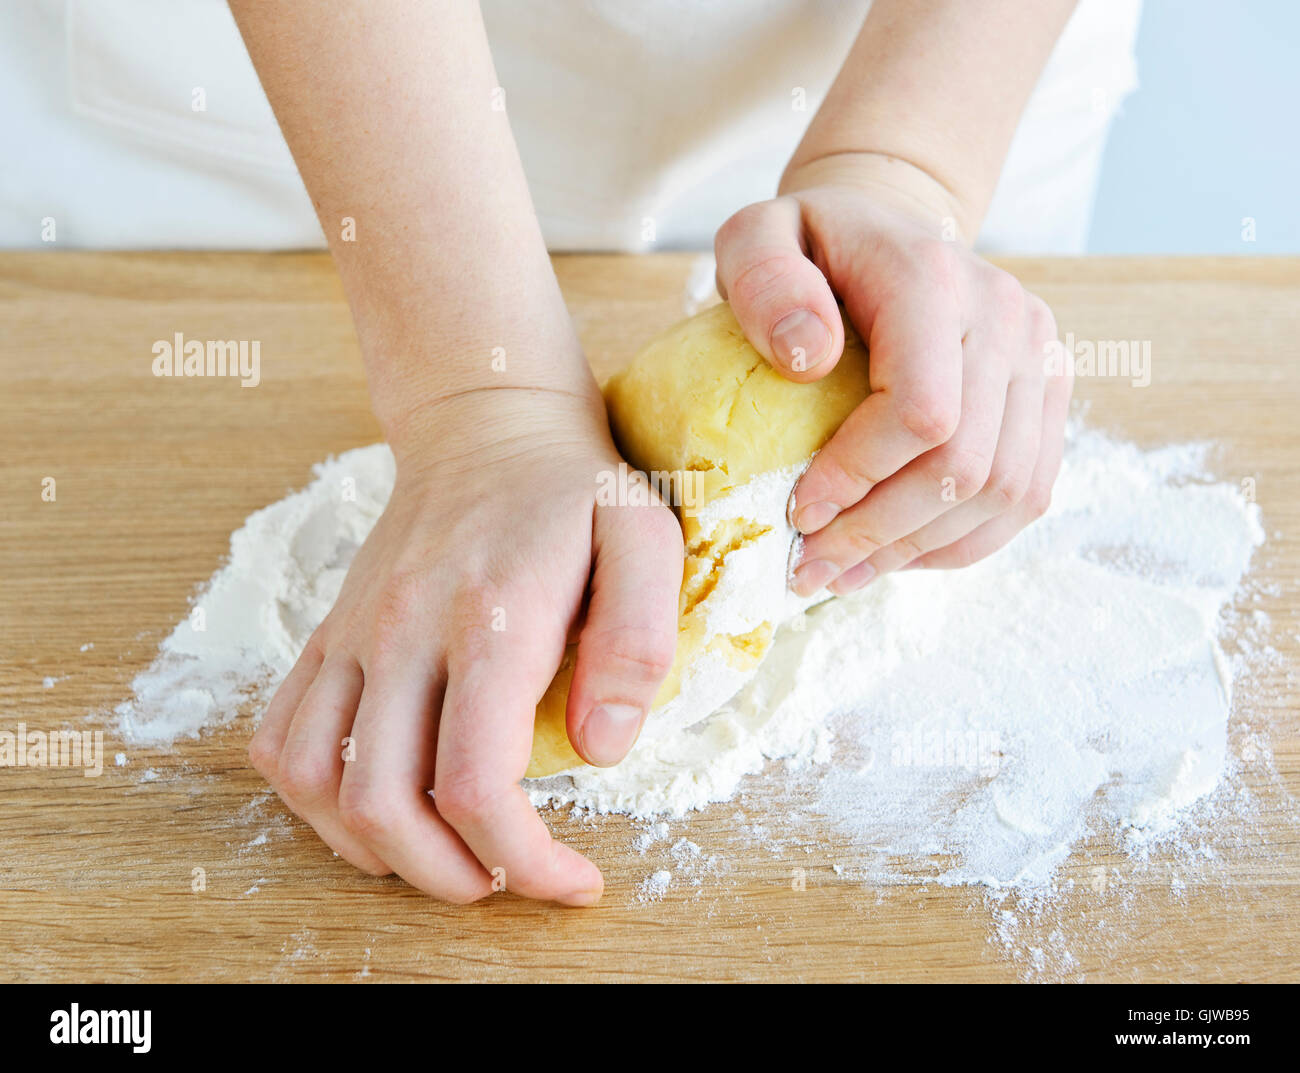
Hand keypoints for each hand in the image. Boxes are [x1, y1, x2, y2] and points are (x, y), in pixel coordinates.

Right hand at [249, 389, 682, 903]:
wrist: (485, 422)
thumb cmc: (575, 489)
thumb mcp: (644, 538)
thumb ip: (637, 642)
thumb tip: (602, 750)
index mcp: (491, 620)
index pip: (479, 783)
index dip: (525, 862)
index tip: (573, 882)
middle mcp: (404, 630)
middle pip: (384, 805)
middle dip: (448, 877)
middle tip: (504, 880)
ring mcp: (354, 633)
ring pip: (314, 783)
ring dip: (372, 850)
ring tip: (440, 855)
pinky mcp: (328, 633)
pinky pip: (279, 736)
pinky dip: (312, 796)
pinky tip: (371, 804)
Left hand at [714, 151, 1072, 594]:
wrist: (884, 230)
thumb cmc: (809, 247)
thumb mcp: (754, 239)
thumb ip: (763, 283)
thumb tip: (809, 359)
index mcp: (933, 279)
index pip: (922, 410)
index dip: (860, 477)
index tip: (796, 513)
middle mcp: (1007, 317)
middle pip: (966, 465)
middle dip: (881, 533)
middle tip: (809, 567)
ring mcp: (1038, 358)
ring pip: (1003, 492)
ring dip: (918, 550)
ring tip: (844, 573)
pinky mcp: (1047, 396)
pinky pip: (1023, 495)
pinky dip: (958, 541)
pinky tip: (895, 556)